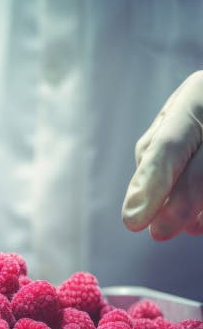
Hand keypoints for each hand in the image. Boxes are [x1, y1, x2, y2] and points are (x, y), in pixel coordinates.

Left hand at [122, 71, 202, 239]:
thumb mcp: (179, 114)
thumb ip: (158, 149)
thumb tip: (141, 197)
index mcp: (198, 95)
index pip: (169, 146)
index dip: (150, 185)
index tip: (132, 221)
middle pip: (199, 174)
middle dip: (175, 210)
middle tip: (159, 233)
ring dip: (200, 215)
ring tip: (187, 228)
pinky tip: (202, 222)